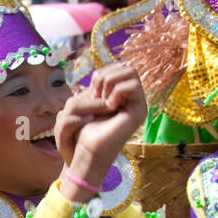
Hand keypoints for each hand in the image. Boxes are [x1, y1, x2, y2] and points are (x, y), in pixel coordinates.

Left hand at [57, 65, 145, 196]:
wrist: (84, 152)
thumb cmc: (79, 132)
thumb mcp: (77, 105)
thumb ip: (87, 91)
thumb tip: (102, 79)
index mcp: (117, 94)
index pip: (116, 66)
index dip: (100, 75)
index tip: (91, 93)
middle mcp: (130, 97)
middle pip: (125, 66)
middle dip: (105, 76)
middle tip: (97, 96)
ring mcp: (136, 103)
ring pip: (131, 71)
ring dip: (110, 82)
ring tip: (104, 101)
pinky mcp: (140, 111)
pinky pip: (132, 85)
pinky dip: (117, 92)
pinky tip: (110, 107)